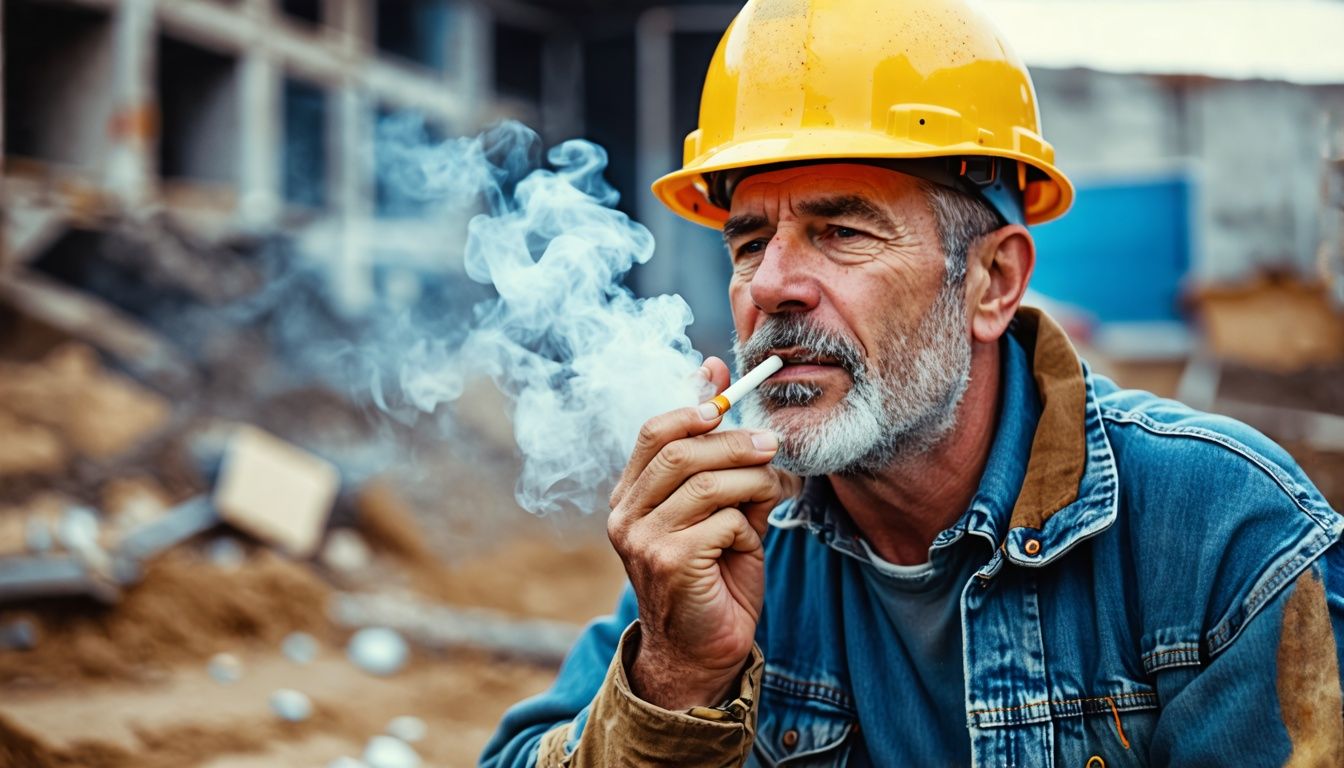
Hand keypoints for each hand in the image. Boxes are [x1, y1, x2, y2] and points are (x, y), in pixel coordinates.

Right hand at [607, 356, 799, 709]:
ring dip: (752, 484)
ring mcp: (643, 541)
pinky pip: (723, 522)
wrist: (703, 652)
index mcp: (631, 497)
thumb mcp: (719, 510)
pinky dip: (747, 528)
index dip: (690, 406)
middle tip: (772, 445)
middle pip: (680, 452)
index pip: (652, 433)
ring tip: (773, 496)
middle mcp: (626, 516)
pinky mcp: (670, 563)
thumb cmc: (714, 577)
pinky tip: (746, 547)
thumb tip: (717, 380)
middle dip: (734, 442)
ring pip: (707, 484)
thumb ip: (720, 461)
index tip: (723, 392)